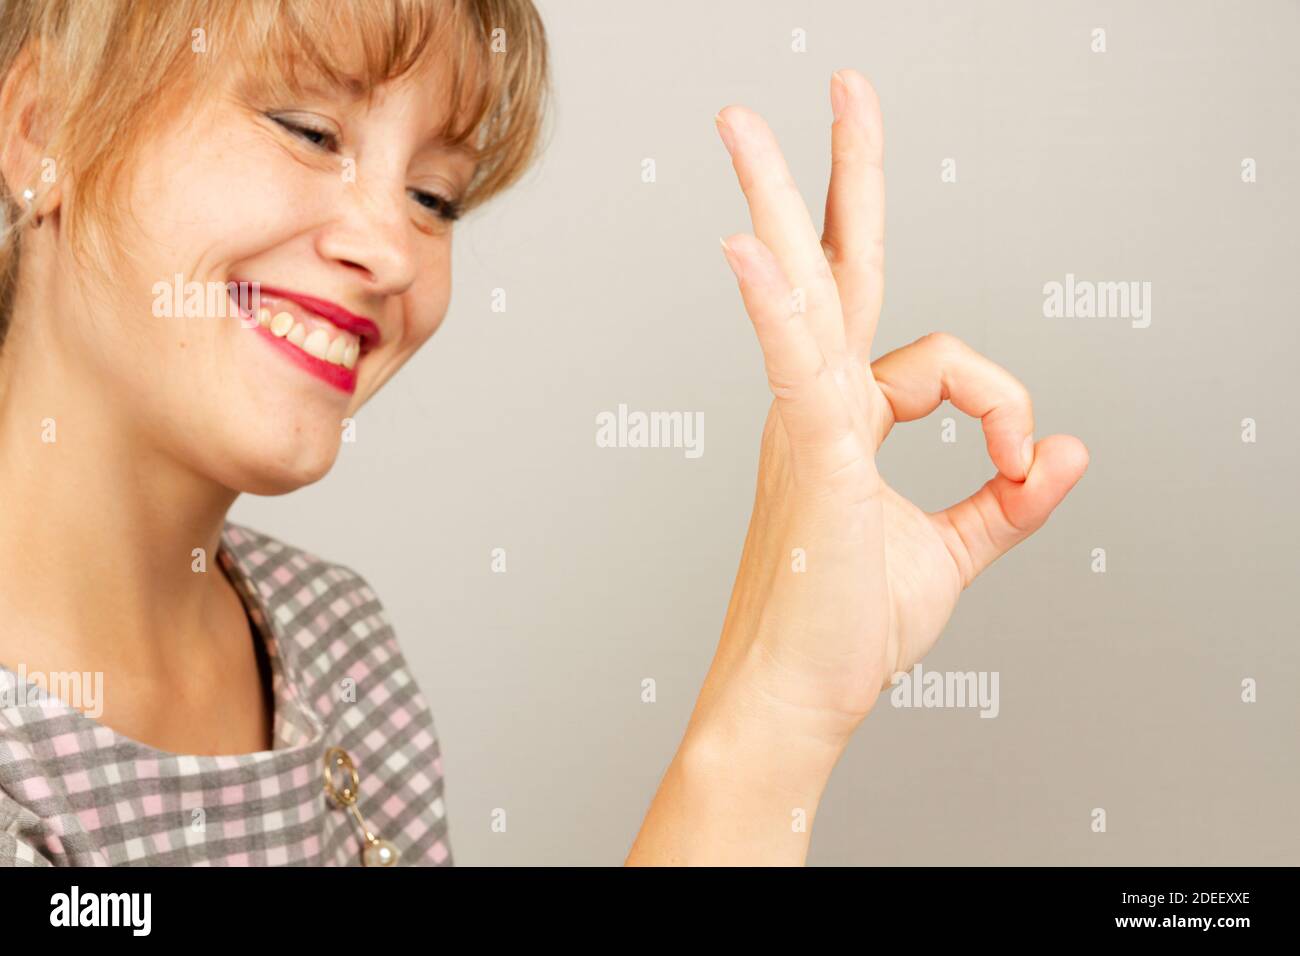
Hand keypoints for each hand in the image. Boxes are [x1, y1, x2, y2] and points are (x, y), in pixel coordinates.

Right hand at [706, 71, 1089, 747]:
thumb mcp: (952, 553)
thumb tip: (1072, 448)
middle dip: (834, 174)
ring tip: (745, 122)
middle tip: (835, 90)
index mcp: (847, 420)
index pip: (941, 358)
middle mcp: (819, 404)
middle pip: (832, 266)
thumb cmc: (844, 629)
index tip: (1023, 460)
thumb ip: (1010, 496)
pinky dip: (773, 304)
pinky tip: (746, 249)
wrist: (793, 699)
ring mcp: (804, 422)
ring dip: (777, 197)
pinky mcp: (808, 455)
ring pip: (803, 289)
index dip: (1003, 399)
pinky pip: (792, 361)